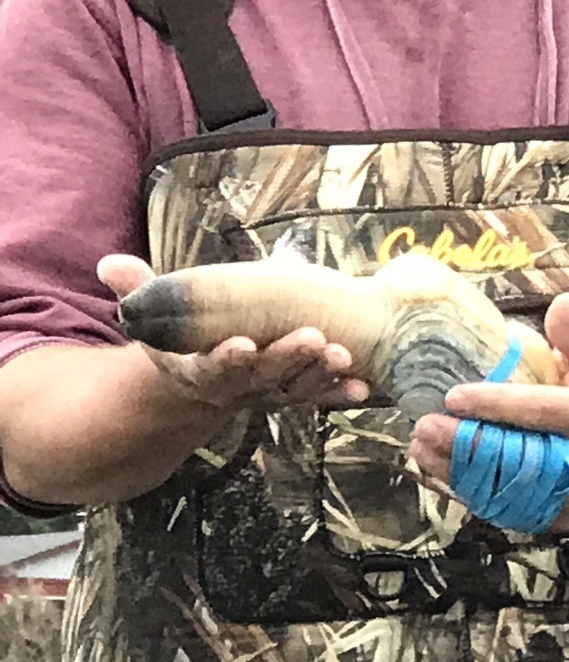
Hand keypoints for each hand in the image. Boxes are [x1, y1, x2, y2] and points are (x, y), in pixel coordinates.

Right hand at [97, 255, 370, 410]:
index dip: (227, 358)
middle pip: (265, 376)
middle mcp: (238, 388)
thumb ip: (138, 293)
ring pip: (299, 387)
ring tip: (345, 357)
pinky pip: (322, 397)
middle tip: (314, 340)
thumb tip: (110, 264)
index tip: (242, 345)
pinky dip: (342, 394)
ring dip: (322, 374)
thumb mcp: (154, 322)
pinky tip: (365, 387)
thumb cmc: (183, 343)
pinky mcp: (297, 394)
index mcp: (200, 370)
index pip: (213, 367)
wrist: (203, 386)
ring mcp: (271, 394)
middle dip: (289, 358)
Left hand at [409, 292, 568, 530]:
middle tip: (424, 425)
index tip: (453, 396)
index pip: (543, 411)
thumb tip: (562, 303)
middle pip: (520, 458)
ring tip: (421, 447)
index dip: (496, 405)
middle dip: (467, 444)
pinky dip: (474, 494)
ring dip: (460, 472)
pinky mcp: (563, 515)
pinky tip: (442, 470)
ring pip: (510, 491)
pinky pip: (512, 511)